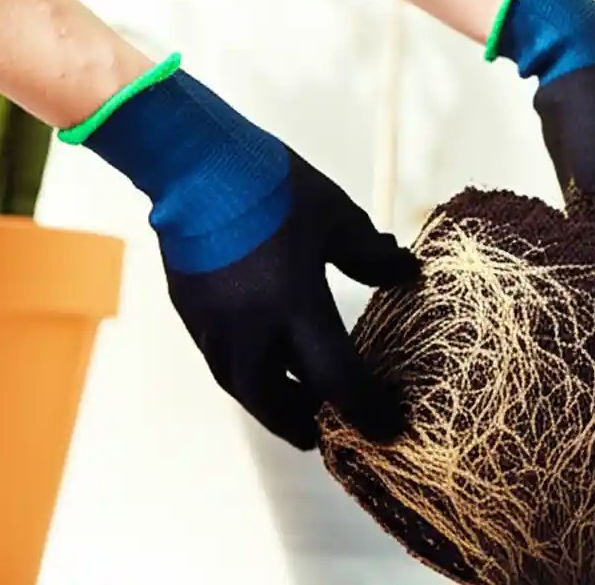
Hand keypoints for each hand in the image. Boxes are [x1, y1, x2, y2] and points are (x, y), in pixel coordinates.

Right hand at [71, 56, 418, 449]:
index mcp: (295, 309)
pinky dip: (247, 374)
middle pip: (276, 404)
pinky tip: (261, 361)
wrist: (194, 165)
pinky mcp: (190, 312)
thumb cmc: (274, 189)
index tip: (388, 427)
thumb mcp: (336, 218)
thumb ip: (372, 255)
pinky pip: (221, 361)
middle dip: (304, 423)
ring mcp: (214, 326)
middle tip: (324, 429)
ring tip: (294, 403)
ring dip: (270, 403)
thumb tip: (404, 274)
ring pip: (243, 387)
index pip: (339, 382)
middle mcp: (251, 331)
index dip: (367, 411)